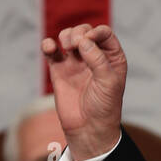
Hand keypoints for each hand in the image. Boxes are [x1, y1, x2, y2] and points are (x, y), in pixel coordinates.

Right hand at [41, 24, 127, 160]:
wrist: (88, 128)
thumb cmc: (104, 106)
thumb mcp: (108, 82)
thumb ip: (98, 59)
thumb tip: (83, 41)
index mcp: (112, 57)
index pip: (104, 33)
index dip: (96, 32)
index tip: (88, 40)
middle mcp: (94, 56)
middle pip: (85, 32)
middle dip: (79, 33)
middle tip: (76, 46)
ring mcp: (76, 62)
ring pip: (69, 37)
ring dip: (66, 35)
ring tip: (67, 48)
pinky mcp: (59, 70)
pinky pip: (52, 51)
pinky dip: (49, 45)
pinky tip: (49, 47)